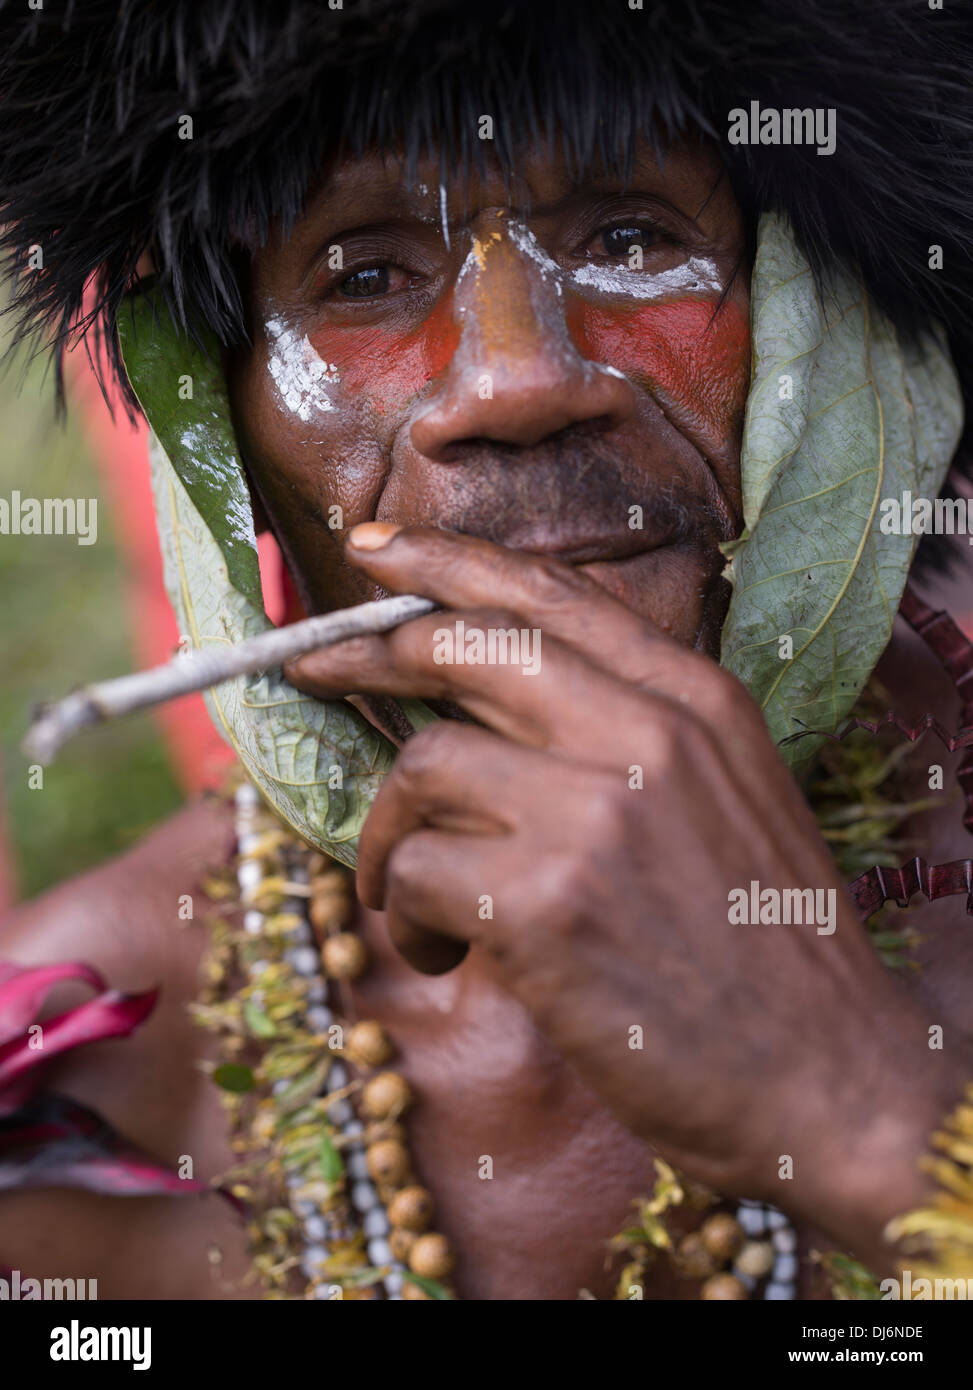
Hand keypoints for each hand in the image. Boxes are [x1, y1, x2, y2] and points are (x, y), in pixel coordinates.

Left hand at [286, 524, 968, 1266]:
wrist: (831, 1081)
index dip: (446, 561)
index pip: (550, 593)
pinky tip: (448, 957)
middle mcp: (649, 730)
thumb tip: (484, 714)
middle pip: (466, 645)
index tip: (372, 550)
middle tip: (316, 673)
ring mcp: (597, 809)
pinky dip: (410, 919)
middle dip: (371, 652)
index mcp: (695, 698)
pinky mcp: (548, 900)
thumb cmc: (764, 948)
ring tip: (419, 905)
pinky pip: (419, 874)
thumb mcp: (725, 798)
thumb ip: (627, 733)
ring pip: (424, 767)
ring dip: (394, 839)